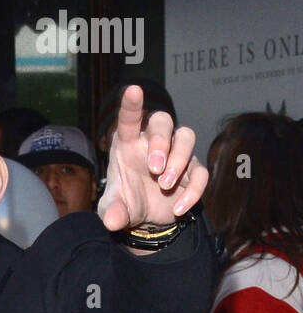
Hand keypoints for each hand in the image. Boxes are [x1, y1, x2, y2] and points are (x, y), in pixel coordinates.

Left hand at [98, 85, 207, 232]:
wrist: (146, 219)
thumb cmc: (126, 202)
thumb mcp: (114, 210)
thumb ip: (112, 212)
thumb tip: (113, 221)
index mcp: (129, 143)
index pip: (130, 118)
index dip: (131, 104)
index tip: (133, 91)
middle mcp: (153, 143)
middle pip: (163, 121)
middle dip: (161, 141)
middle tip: (154, 169)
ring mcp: (175, 154)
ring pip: (186, 137)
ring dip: (178, 160)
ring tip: (164, 186)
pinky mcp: (192, 172)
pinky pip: (200, 173)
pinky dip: (193, 190)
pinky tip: (178, 208)